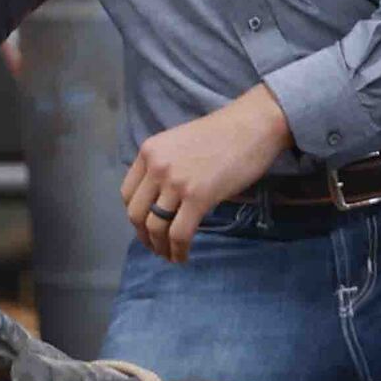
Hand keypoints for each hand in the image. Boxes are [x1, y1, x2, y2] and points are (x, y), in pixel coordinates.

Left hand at [119, 84, 295, 263]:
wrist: (253, 125)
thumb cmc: (223, 133)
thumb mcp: (180, 144)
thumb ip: (165, 167)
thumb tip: (162, 200)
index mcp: (149, 152)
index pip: (127, 194)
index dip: (135, 216)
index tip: (145, 227)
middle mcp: (156, 167)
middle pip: (135, 213)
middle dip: (144, 236)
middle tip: (155, 246)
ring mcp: (175, 182)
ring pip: (155, 227)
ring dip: (160, 247)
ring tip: (170, 255)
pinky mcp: (198, 197)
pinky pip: (179, 233)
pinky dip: (178, 250)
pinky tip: (183, 256)